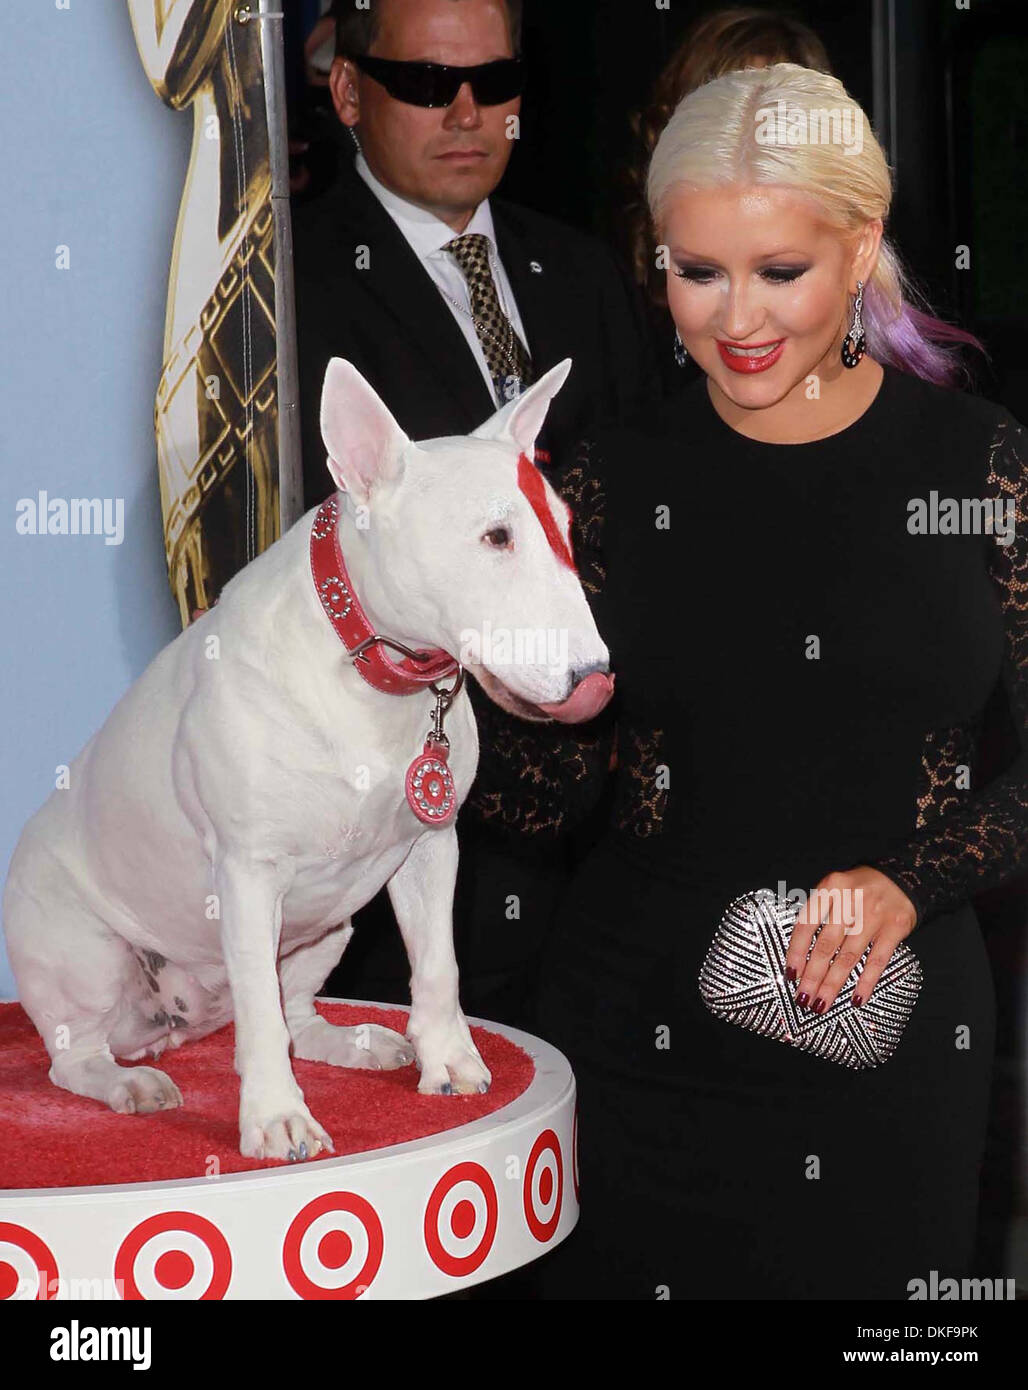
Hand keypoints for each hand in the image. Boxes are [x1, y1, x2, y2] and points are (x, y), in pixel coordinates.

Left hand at [784, 867, 916, 1013]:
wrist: (903, 877)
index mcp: (830, 888)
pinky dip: (866, 981)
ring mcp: (873, 915)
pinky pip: (877, 960)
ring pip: (848, 956)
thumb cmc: (861, 887)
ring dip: (833, 984)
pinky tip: (856, 998)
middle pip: (826, 945)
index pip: (806, 924)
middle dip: (812, 976)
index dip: (796, 952)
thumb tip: (800, 954)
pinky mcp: (894, 928)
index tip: (791, 974)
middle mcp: (850, 900)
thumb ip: (819, 912)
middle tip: (803, 998)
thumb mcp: (835, 888)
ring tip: (822, 1003)